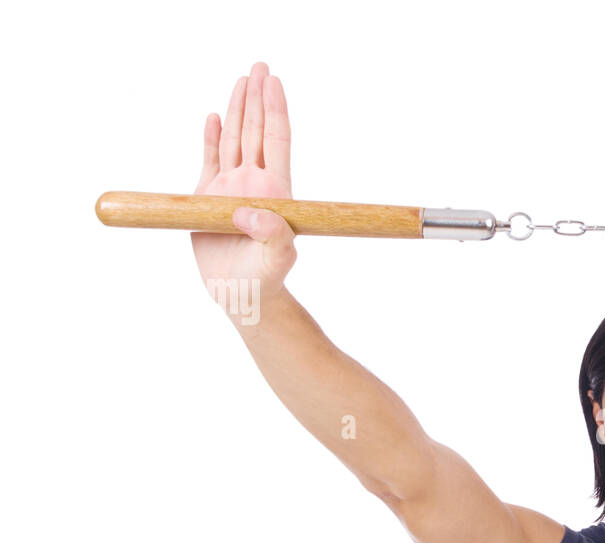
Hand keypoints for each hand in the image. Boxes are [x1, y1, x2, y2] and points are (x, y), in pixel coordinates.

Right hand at [191, 62, 296, 303]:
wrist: (241, 296)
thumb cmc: (265, 280)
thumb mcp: (277, 260)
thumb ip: (274, 237)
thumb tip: (251, 212)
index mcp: (275, 191)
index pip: (276, 141)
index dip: (275, 111)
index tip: (274, 82)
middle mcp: (253, 183)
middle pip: (255, 132)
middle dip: (257, 99)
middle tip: (259, 66)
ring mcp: (231, 189)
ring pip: (233, 141)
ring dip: (236, 111)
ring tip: (241, 81)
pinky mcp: (208, 199)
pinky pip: (209, 161)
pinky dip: (210, 139)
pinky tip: (213, 118)